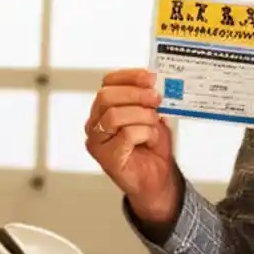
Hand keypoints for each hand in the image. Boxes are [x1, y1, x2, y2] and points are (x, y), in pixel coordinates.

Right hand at [84, 69, 179, 224]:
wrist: (157, 178)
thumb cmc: (151, 147)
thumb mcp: (153, 115)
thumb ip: (150, 100)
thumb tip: (154, 84)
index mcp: (104, 108)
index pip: (108, 82)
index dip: (129, 76)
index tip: (150, 77)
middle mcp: (96, 123)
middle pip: (105, 96)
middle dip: (135, 94)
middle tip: (155, 98)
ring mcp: (97, 141)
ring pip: (114, 115)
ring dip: (142, 115)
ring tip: (154, 123)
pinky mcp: (106, 158)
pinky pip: (126, 135)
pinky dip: (145, 133)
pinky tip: (150, 140)